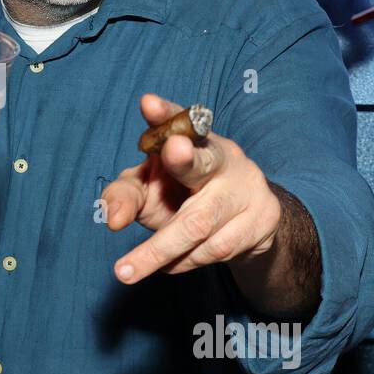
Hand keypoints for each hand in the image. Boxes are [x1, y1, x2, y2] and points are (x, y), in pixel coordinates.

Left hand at [101, 94, 280, 283]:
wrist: (244, 224)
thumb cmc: (183, 196)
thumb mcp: (148, 191)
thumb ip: (124, 197)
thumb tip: (112, 219)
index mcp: (191, 140)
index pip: (178, 121)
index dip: (165, 113)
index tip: (149, 104)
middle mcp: (222, 157)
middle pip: (202, 162)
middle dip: (186, 158)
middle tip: (172, 150)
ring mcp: (246, 188)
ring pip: (199, 224)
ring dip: (158, 251)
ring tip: (128, 268)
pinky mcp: (262, 221)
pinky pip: (215, 248)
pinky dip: (184, 261)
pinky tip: (171, 262)